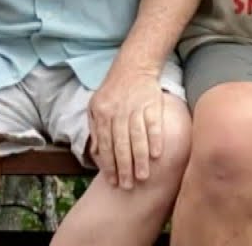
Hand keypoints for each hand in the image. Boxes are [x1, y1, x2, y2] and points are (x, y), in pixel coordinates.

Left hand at [87, 70, 164, 189]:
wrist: (134, 66)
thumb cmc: (113, 89)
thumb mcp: (95, 105)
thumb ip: (95, 128)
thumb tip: (96, 152)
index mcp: (102, 112)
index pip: (105, 144)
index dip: (108, 164)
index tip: (112, 181)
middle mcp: (118, 111)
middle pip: (120, 144)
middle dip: (123, 168)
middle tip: (127, 186)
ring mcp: (136, 107)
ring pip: (137, 138)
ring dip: (140, 159)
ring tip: (142, 177)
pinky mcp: (152, 103)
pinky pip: (154, 125)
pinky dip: (155, 140)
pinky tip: (156, 155)